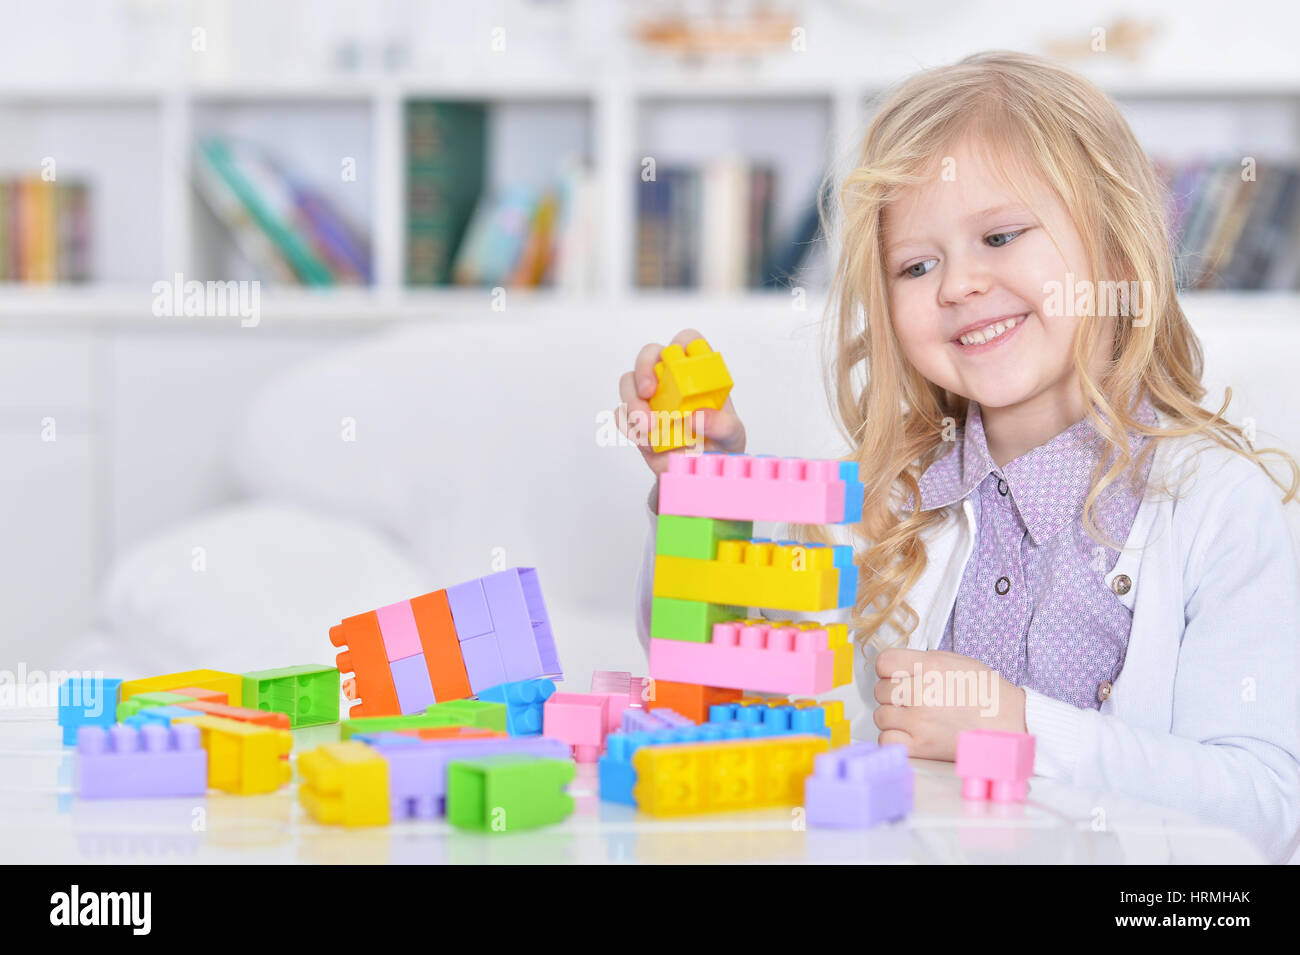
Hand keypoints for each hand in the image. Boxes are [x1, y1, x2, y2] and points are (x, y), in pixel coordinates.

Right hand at [616, 327, 745, 476]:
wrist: (701, 473)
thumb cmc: (720, 443)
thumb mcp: (732, 435)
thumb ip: (723, 425)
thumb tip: (698, 417)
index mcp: (697, 373)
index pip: (686, 342)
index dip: (679, 346)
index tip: (677, 365)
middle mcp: (671, 379)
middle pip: (649, 354)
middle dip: (644, 369)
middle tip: (649, 391)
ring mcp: (651, 398)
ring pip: (628, 382)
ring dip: (633, 402)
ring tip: (648, 428)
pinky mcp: (636, 419)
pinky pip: (621, 413)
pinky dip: (629, 426)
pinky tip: (647, 442)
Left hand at [872, 648, 1026, 760]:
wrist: (1010, 724)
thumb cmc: (987, 694)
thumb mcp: (956, 662)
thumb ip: (922, 662)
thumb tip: (897, 669)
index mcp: (929, 666)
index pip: (883, 663)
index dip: (890, 670)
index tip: (899, 676)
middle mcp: (920, 692)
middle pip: (880, 690)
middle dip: (893, 695)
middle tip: (913, 700)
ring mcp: (918, 721)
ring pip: (881, 716)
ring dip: (894, 718)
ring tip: (916, 718)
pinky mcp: (921, 746)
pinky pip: (887, 740)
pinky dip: (895, 738)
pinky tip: (911, 734)